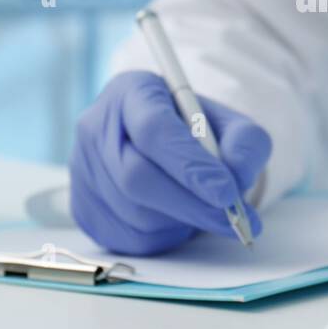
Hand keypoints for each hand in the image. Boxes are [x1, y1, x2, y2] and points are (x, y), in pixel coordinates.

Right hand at [69, 71, 270, 254]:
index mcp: (131, 92)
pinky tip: (179, 219)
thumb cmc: (195, 131)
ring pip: (134, 212)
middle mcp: (96, 127)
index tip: (228, 193)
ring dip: (181, 221)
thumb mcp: (229, 122)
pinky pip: (127, 237)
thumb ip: (244, 143)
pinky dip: (165, 236)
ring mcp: (83, 169)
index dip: (191, 166)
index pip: (154, 130)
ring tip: (205, 210)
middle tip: (234, 220)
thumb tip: (237, 178)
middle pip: (138, 176)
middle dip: (192, 204)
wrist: (160, 144)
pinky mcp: (83, 206)